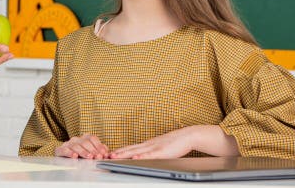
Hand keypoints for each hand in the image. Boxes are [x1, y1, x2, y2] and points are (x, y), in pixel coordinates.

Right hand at [54, 134, 108, 158]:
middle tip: (98, 156)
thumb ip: (99, 151)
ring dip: (83, 152)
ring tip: (89, 157)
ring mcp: (68, 144)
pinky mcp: (60, 149)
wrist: (63, 156)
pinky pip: (64, 150)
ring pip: (76, 146)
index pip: (93, 138)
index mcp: (84, 138)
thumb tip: (107, 153)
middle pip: (85, 142)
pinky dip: (69, 153)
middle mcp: (76, 139)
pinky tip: (74, 156)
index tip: (103, 153)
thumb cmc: (80, 154)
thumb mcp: (90, 152)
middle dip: (93, 150)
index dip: (99, 146)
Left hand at [109, 125, 238, 158]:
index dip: (120, 150)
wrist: (188, 136)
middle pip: (130, 148)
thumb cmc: (176, 143)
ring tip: (114, 156)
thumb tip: (144, 157)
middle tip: (105, 155)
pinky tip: (135, 158)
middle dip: (117, 152)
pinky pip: (150, 154)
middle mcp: (149, 144)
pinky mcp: (162, 150)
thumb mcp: (161, 148)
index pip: (130, 147)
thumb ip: (152, 152)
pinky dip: (142, 156)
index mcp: (148, 144)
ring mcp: (155, 147)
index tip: (109, 153)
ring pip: (136, 150)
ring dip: (124, 153)